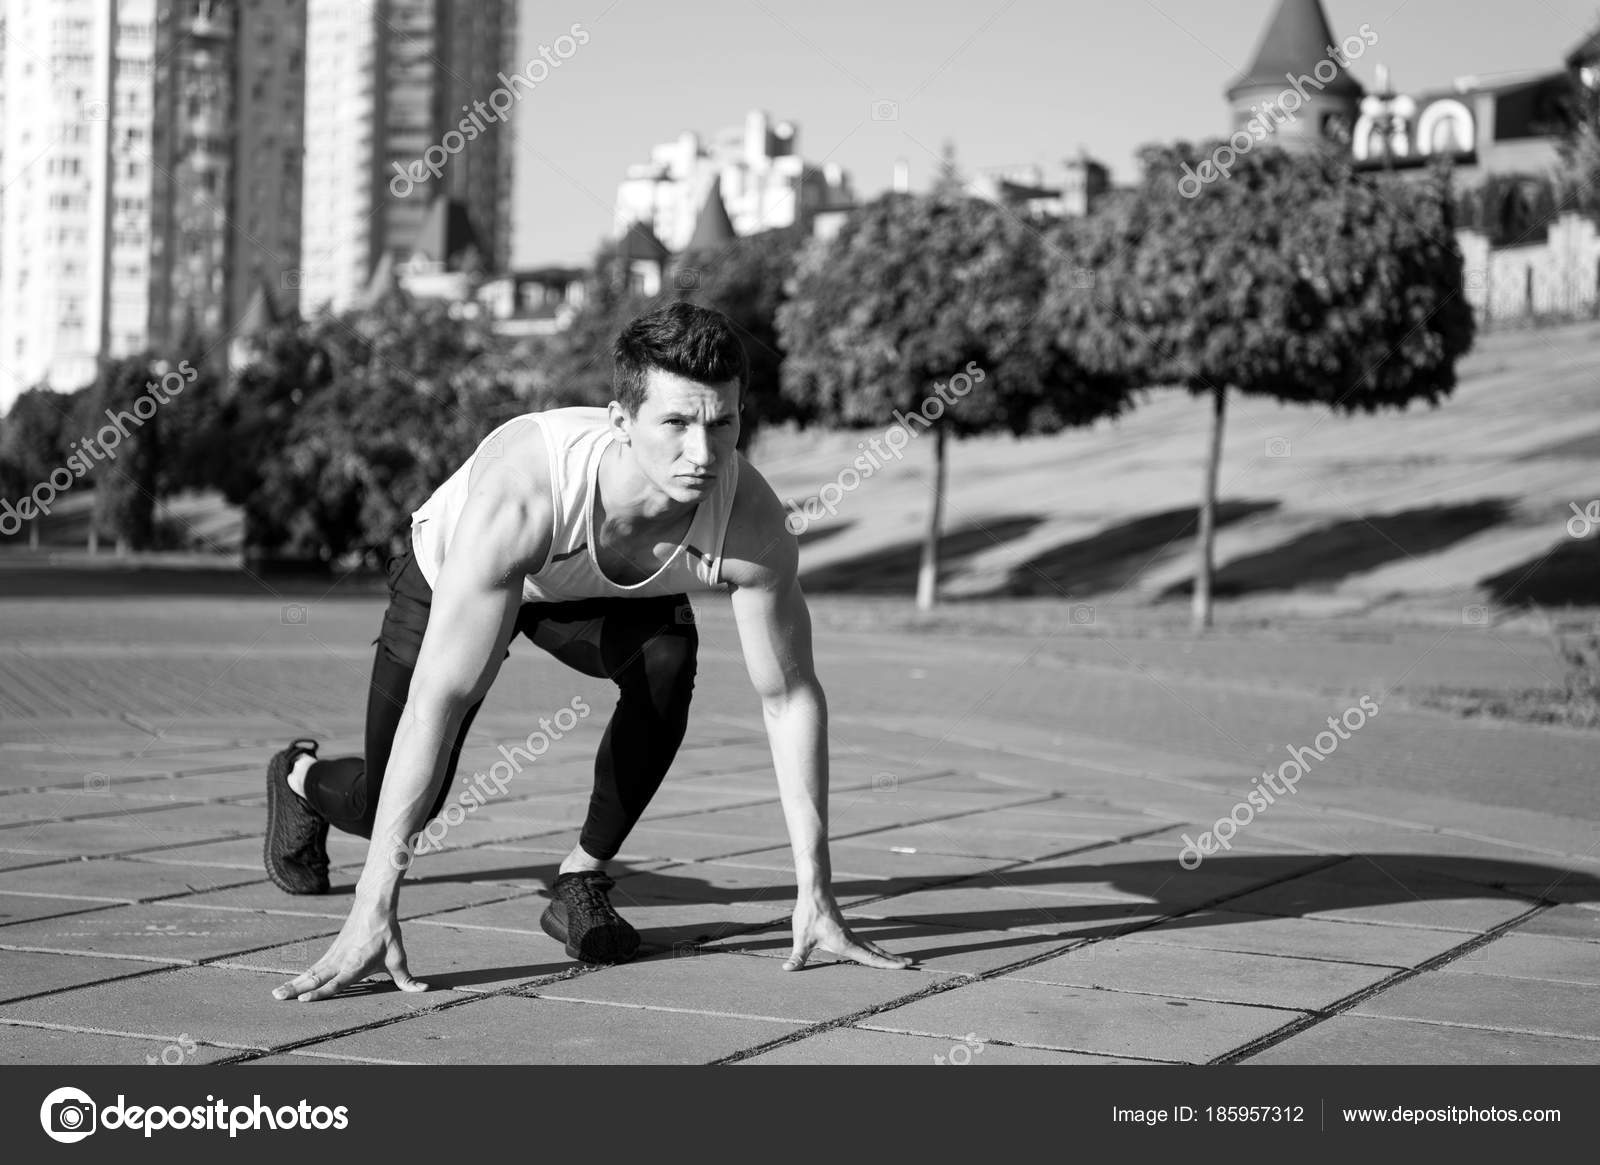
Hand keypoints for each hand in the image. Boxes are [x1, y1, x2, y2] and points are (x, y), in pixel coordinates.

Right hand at [270, 897, 427, 1001]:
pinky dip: (301, 977)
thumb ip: (406, 978)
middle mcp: (341, 962)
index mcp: (356, 964)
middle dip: (297, 989)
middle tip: (278, 998)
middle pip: (315, 978)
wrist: (374, 906)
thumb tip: (422, 989)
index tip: (305, 998)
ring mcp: (333, 956)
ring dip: (293, 983)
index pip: (336, 982)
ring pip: (310, 972)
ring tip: (276, 994)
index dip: (321, 992)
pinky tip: (291, 985)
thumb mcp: (398, 957)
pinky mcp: (331, 952)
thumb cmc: (386, 934)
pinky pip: (314, 967)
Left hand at [783, 893, 912, 971]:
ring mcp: (850, 932)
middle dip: (893, 959)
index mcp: (845, 943)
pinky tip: (873, 950)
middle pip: (877, 951)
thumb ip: (798, 957)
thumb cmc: (809, 914)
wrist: (815, 890)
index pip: (870, 958)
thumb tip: (788, 970)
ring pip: (872, 945)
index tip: (903, 966)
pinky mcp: (846, 927)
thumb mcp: (801, 938)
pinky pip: (865, 940)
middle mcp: (851, 938)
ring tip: (898, 959)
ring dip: (885, 953)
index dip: (887, 964)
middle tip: (911, 964)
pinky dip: (874, 948)